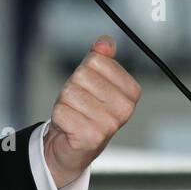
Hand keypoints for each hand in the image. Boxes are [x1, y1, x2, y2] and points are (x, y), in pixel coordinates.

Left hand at [43, 35, 140, 188]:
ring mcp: (110, 124)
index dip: (85, 70)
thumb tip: (105, 42)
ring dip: (65, 102)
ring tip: (74, 114)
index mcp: (131, 91)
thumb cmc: (85, 110)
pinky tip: (69, 127)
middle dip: (73, 87)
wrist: (73, 146)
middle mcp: (125, 109)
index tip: (89, 87)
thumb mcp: (94, 80)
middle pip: (82, 75)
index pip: (96, 59)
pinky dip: (59, 117)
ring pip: (70, 92)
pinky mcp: (91, 137)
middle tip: (78, 103)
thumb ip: (101, 58)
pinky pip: (61, 111)